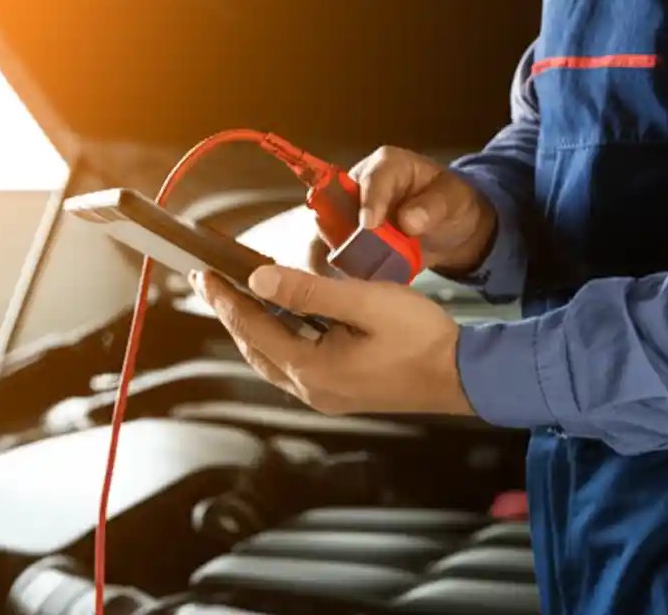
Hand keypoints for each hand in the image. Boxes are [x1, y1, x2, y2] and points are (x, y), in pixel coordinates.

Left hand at [189, 264, 473, 416]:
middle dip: (230, 312)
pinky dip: (278, 336)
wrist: (464, 375)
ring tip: (237, 294)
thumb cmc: (422, 338)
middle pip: (254, 347)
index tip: (203, 274)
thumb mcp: (364, 303)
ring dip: (253, 325)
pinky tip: (283, 314)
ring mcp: (325, 394)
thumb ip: (309, 291)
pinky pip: (293, 361)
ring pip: (272, 357)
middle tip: (209, 282)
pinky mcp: (339, 391)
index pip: (253, 328)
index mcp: (313, 369)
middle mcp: (312, 389)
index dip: (225, 299)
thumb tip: (259, 280)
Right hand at [317, 147, 496, 276]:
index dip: (369, 202)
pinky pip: (337, 250)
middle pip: (339, 203)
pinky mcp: (349, 238)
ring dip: (335, 250)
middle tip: (346, 253)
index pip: (372, 180)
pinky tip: (344, 281)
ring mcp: (351, 213)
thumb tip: (407, 220)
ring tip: (340, 271)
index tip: (369, 224)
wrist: (448, 227)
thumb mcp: (452, 200)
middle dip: (340, 228)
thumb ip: (432, 207)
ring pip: (330, 229)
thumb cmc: (450, 202)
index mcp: (386, 165)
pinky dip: (340, 265)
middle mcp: (360, 185)